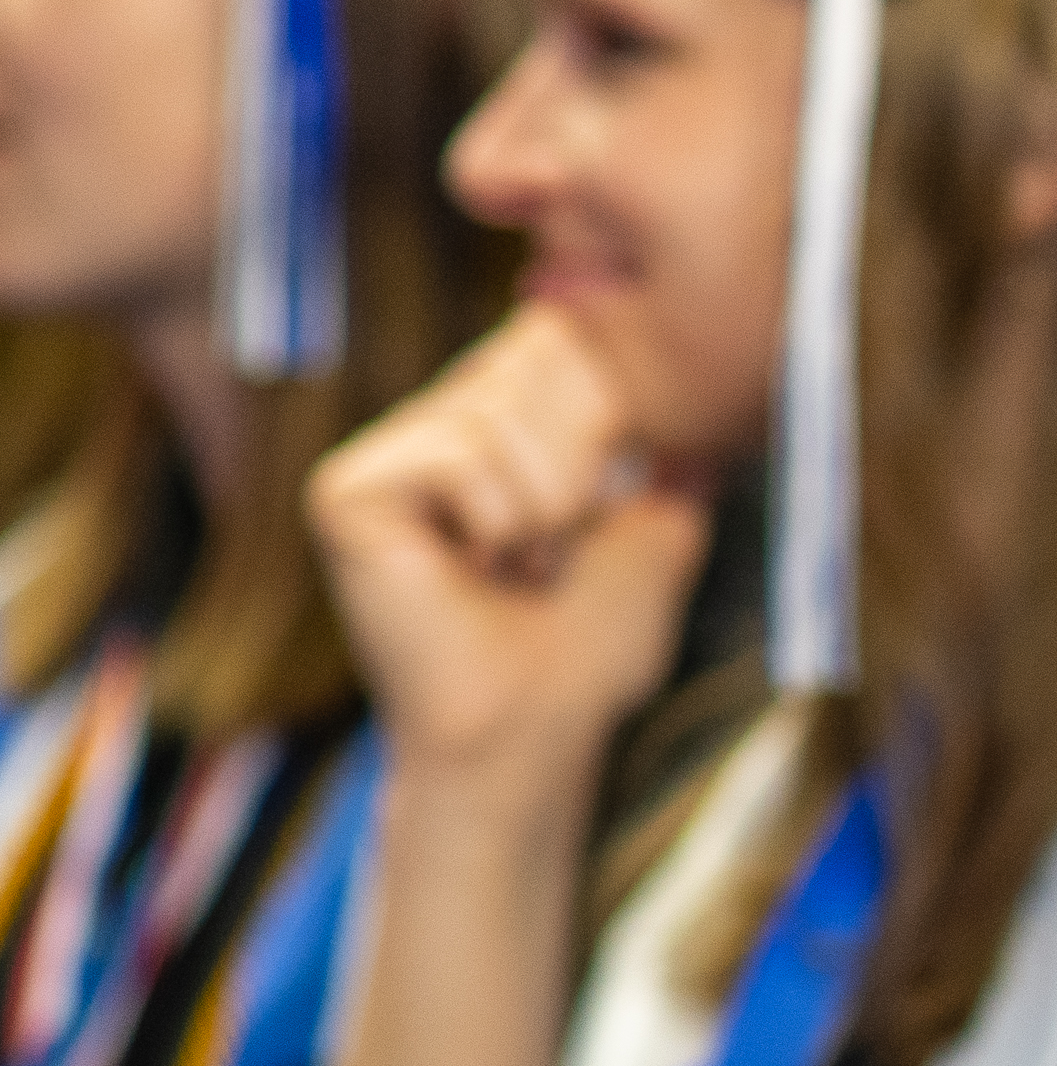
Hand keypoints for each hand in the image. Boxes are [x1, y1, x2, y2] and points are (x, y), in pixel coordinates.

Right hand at [306, 308, 712, 783]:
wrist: (532, 727)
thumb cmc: (588, 646)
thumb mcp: (660, 529)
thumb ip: (672, 448)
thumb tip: (702, 393)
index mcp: (496, 423)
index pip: (568, 337)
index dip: (613, 422)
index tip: (596, 516)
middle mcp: (433, 424)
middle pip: (540, 356)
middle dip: (582, 465)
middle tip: (549, 553)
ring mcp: (383, 455)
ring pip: (503, 410)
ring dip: (544, 505)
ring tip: (514, 565)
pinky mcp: (345, 490)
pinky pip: (460, 453)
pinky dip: (495, 517)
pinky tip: (471, 569)